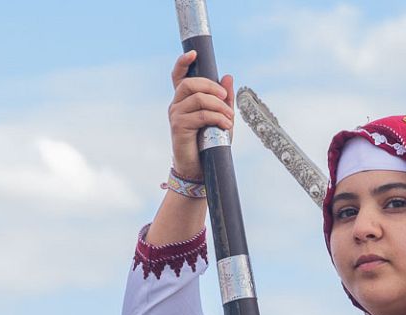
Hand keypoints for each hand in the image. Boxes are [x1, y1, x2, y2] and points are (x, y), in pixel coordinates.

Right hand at [168, 51, 233, 180]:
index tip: (193, 54)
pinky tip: (225, 126)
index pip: (178, 76)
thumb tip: (228, 76)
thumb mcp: (221, 117)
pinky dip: (217, 118)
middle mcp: (177, 104)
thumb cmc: (209, 142)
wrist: (198, 169)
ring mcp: (176, 115)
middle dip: (211, 87)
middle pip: (190, 83)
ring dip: (218, 106)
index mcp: (184, 100)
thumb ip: (224, 98)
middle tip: (224, 97)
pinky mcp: (179, 127)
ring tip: (229, 118)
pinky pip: (201, 115)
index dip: (183, 63)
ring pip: (198, 98)